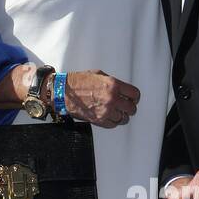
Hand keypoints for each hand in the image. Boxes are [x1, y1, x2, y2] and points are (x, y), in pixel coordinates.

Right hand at [0, 66, 137, 126]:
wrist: (64, 92)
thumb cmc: (79, 81)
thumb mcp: (99, 74)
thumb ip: (113, 82)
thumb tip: (122, 89)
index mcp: (113, 85)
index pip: (134, 94)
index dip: (134, 97)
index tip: (132, 98)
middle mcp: (111, 99)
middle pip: (131, 108)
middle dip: (129, 107)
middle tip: (125, 106)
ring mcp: (105, 111)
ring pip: (124, 118)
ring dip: (122, 115)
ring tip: (116, 112)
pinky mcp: (99, 120)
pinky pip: (113, 124)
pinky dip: (113, 121)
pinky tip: (109, 116)